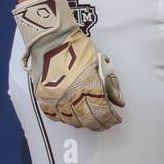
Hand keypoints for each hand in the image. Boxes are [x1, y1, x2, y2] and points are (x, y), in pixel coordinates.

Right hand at [12, 0, 124, 130]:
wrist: (50, 39)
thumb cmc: (77, 48)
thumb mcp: (100, 63)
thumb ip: (110, 84)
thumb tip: (119, 102)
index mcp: (89, 87)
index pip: (102, 112)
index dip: (111, 119)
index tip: (116, 119)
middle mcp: (72, 97)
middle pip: (88, 120)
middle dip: (99, 124)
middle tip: (105, 123)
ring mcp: (56, 99)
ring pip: (72, 121)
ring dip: (83, 122)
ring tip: (89, 120)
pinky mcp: (43, 97)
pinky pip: (54, 116)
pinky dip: (64, 118)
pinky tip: (71, 115)